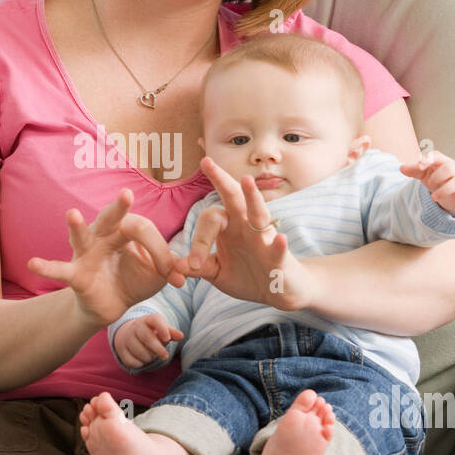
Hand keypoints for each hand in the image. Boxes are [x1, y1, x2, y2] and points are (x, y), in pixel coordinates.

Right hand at [27, 188, 182, 326]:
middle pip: (112, 217)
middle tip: (127, 194)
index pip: (145, 231)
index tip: (172, 275)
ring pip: (82, 236)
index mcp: (127, 230)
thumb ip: (170, 269)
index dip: (160, 252)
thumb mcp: (156, 274)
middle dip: (119, 206)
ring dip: (77, 226)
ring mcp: (87, 253)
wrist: (112, 305)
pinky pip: (62, 271)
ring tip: (71, 214)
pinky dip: (47, 268)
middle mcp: (105, 235)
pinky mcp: (76, 274)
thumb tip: (184, 273)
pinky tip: (33, 264)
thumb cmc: (134, 280)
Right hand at [114, 314, 183, 368]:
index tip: (167, 338)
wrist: (130, 335)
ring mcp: (126, 338)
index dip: (161, 328)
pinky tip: (141, 359)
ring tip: (151, 355)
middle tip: (165, 356)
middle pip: (146, 337)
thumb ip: (171, 333)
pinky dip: (140, 364)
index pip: (155, 320)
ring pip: (139, 351)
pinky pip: (132, 361)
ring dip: (149, 357)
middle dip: (157, 348)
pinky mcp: (121, 350)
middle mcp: (135, 326)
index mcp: (148, 320)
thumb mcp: (162, 331)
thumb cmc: (151, 333)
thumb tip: (181, 336)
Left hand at [169, 156, 317, 311]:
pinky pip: (278, 248)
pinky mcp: (279, 257)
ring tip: (246, 181)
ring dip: (253, 197)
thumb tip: (174, 266)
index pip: (209, 221)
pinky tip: (280, 238)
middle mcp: (246, 226)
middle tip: (206, 162)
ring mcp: (264, 239)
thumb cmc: (246, 275)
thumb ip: (198, 267)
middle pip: (233, 198)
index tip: (193, 265)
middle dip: (220, 179)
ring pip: (259, 213)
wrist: (277, 292)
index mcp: (229, 227)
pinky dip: (278, 244)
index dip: (199, 242)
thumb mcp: (217, 273)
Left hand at [399, 150, 454, 216]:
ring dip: (444, 190)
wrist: (451, 193)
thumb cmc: (437, 179)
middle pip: (448, 168)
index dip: (428, 159)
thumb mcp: (424, 174)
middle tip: (429, 185)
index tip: (419, 166)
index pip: (436, 155)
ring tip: (433, 198)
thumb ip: (414, 171)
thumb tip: (401, 168)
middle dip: (436, 177)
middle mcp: (453, 168)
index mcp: (441, 161)